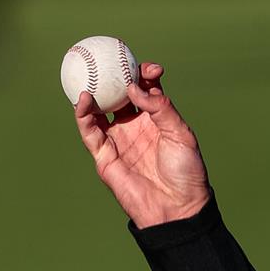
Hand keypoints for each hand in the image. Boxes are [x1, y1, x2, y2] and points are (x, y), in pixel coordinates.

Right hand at [73, 63, 210, 227]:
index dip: (144, 75)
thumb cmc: (186, 174)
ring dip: (94, 91)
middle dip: (114, 76)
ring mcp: (118, 141)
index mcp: (155, 121)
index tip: (150, 69)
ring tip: (92, 74)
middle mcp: (134, 127)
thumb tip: (133, 87)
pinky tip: (84, 98)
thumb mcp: (180, 134)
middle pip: (118, 94)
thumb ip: (160, 107)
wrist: (178, 209)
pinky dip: (83, 114)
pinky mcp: (105, 157)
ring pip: (99, 109)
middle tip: (112, 60)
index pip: (144, 90)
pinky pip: (89, 131)